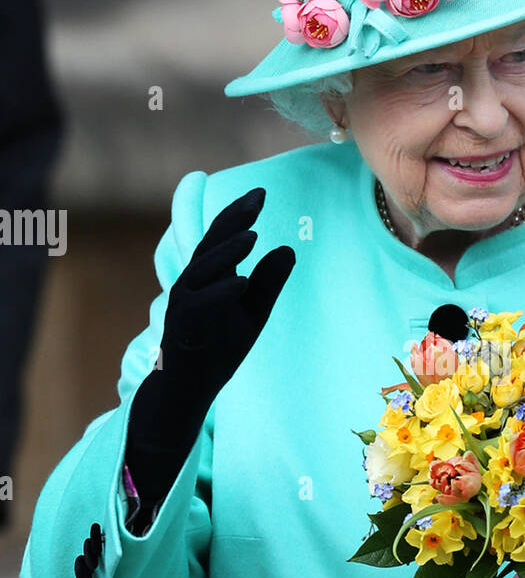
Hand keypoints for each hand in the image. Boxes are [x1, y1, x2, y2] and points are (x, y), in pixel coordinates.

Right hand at [125, 187, 294, 499]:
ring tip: (252, 236)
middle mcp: (192, 282)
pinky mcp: (182, 326)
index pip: (223, 237)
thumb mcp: (253, 312)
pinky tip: (241, 283)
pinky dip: (220, 294)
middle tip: (257, 199)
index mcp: (209, 275)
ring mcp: (184, 303)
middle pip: (211, 244)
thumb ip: (268, 282)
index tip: (260, 193)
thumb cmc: (220, 345)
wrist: (191, 385)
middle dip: (232, 220)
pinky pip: (200, 306)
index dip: (239, 214)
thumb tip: (288, 249)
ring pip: (203, 270)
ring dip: (227, 252)